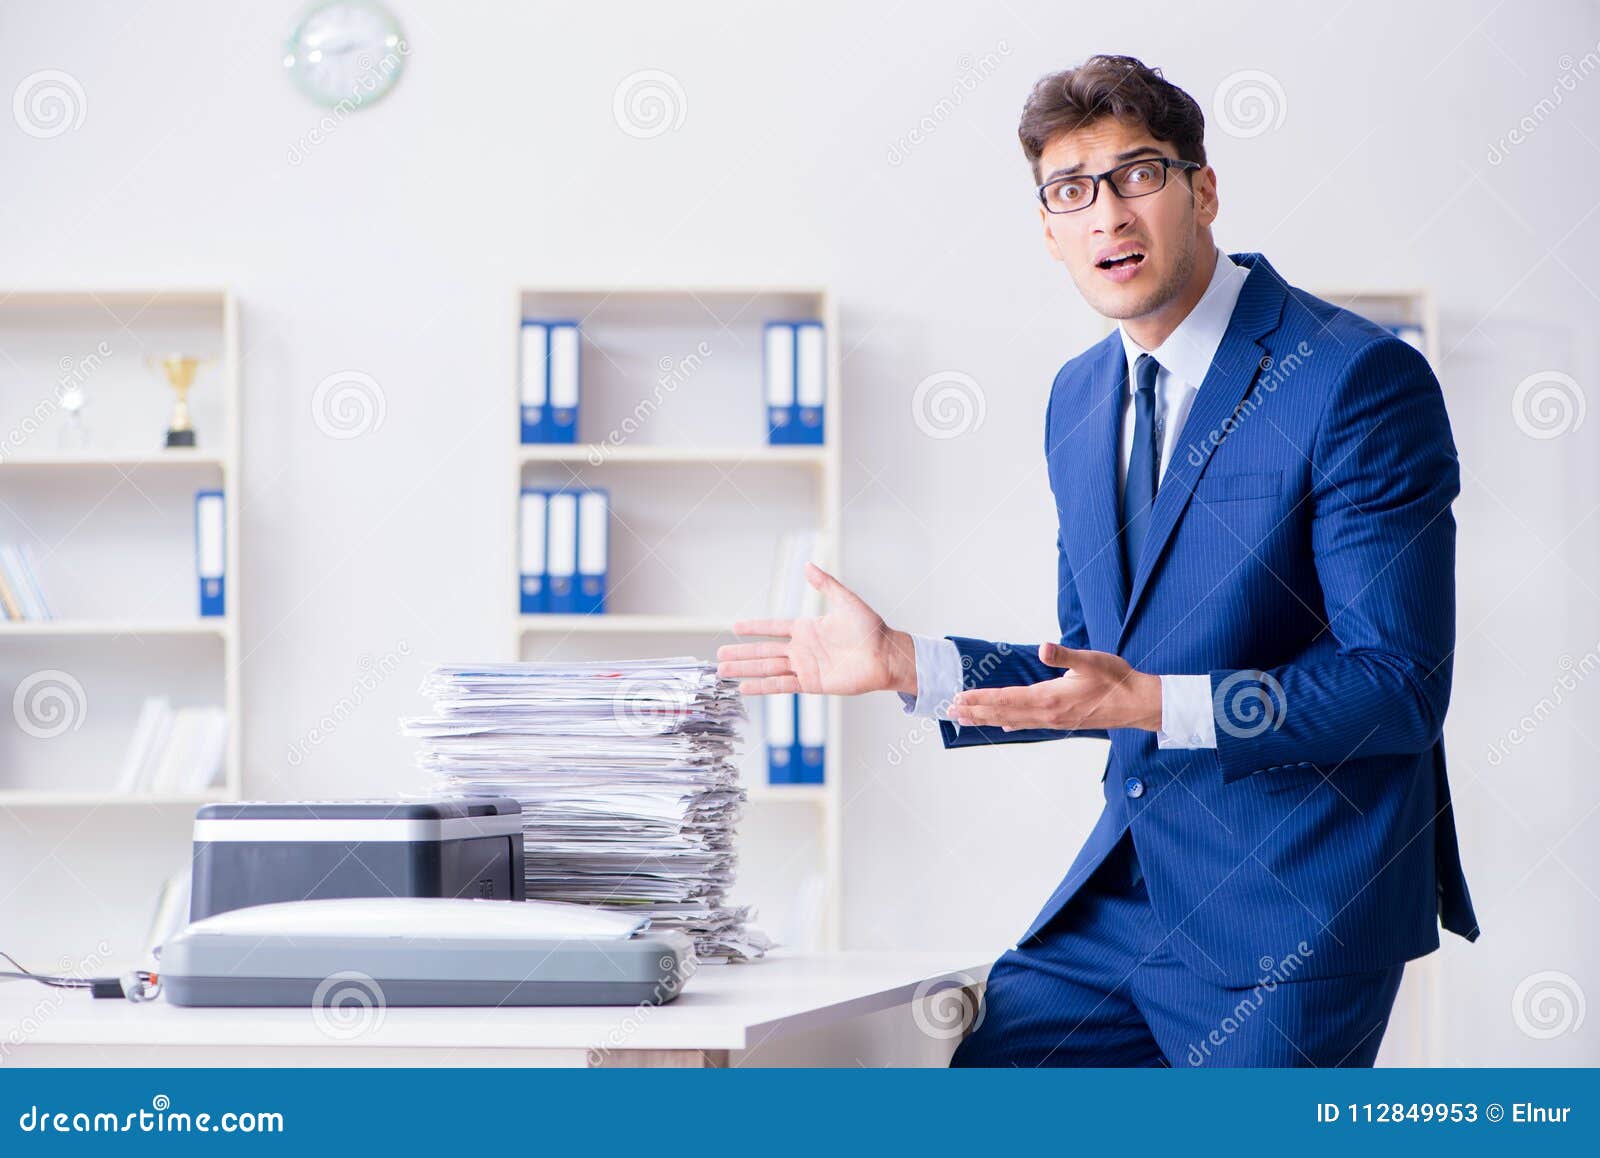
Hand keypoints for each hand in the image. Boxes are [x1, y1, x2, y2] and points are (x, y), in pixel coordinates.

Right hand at [716, 563, 915, 696]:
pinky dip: (762, 687)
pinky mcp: (811, 684)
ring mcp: (805, 667)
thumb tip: (808, 566)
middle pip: (763, 651)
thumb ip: (825, 584)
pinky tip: (745, 687)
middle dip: (741, 653)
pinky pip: (781, 685)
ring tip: (723, 671)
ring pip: (767, 668)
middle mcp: (802, 648)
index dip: (754, 627)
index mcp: (807, 628)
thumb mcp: (846, 601)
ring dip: (745, 670)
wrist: (885, 656)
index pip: (772, 627)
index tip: (734, 627)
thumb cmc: (870, 629)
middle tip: (719, 655)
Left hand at [949, 642, 1162, 731]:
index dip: (981, 699)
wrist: (1137, 704)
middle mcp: (1047, 714)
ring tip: (966, 718)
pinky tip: (1003, 723)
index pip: (1006, 699)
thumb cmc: (1116, 680)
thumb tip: (1044, 648)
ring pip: (1012, 721)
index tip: (959, 698)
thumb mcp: (1091, 661)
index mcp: (1050, 698)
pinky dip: (1009, 722)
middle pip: (1003, 713)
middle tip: (950, 711)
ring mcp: (1053, 721)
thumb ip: (1065, 656)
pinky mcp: (1060, 722)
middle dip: (975, 712)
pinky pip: (1027, 724)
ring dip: (987, 718)